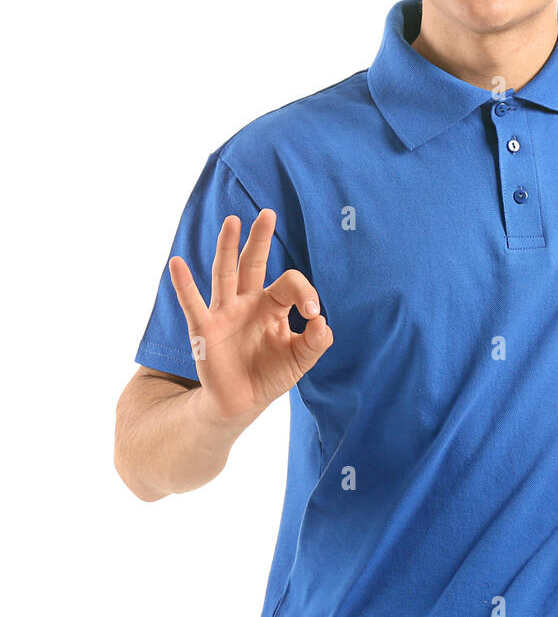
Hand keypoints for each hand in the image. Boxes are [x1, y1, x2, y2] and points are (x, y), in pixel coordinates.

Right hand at [167, 209, 333, 428]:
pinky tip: (177, 262)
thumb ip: (316, 340)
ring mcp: (224, 313)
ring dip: (227, 248)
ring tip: (232, 221)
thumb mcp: (301, 358)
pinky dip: (184, 283)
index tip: (312, 315)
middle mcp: (247, 302)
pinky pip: (193, 303)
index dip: (305, 294)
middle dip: (260, 240)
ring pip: (225, 274)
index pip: (290, 284)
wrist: (242, 402)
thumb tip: (322, 321)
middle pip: (253, 263)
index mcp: (273, 305)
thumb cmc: (271, 374)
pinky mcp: (204, 329)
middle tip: (268, 213)